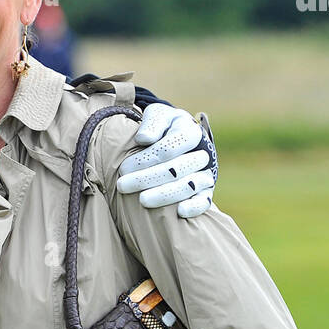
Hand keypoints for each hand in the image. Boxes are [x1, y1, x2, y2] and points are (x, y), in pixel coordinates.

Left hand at [117, 103, 217, 217]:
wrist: (176, 138)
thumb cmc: (161, 127)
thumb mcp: (156, 116)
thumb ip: (152, 123)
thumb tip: (144, 139)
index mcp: (189, 132)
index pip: (168, 148)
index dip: (145, 159)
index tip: (123, 168)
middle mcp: (201, 153)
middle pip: (176, 168)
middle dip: (148, 178)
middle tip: (122, 185)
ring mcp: (205, 173)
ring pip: (189, 185)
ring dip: (165, 194)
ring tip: (142, 201)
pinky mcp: (206, 190)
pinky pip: (205, 200)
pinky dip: (195, 207)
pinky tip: (179, 212)